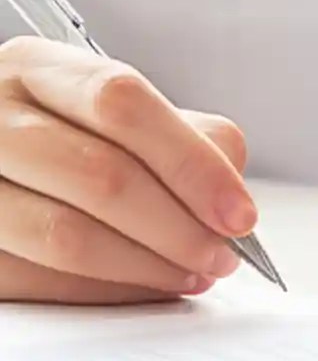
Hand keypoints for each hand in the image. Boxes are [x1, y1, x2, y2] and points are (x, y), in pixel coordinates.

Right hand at [0, 37, 254, 304]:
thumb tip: (230, 196)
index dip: (191, 162)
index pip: (121, 102)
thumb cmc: (66, 136)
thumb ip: (184, 137)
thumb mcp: (113, 113)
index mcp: (36, 69)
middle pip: (101, 174)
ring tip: (193, 273)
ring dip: (148, 265)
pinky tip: (146, 285)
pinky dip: (107, 291)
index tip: (239, 212)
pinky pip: (38, 280)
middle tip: (223, 255)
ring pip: (66, 235)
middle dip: (180, 226)